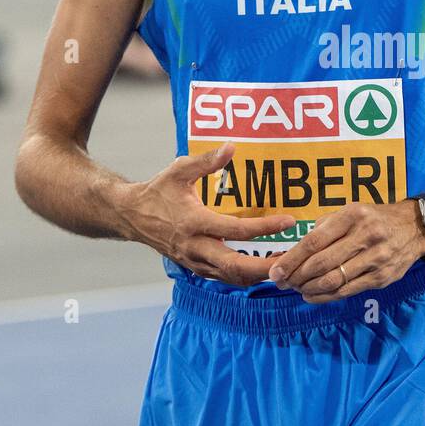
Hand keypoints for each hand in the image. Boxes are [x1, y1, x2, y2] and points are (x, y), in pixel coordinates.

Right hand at [118, 142, 295, 285]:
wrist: (132, 216)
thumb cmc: (157, 192)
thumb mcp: (178, 170)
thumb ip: (206, 161)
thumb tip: (232, 148)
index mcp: (193, 222)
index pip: (236, 230)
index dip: (264, 227)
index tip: (288, 221)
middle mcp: (195, 247)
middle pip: (235, 266)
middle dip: (266, 267)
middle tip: (292, 260)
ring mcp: (195, 261)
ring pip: (231, 277)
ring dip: (258, 275)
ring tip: (285, 266)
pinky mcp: (195, 267)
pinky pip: (224, 277)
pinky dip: (245, 276)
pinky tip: (264, 269)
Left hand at [265, 199, 424, 301]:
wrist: (415, 227)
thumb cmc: (375, 218)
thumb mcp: (351, 211)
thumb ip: (325, 227)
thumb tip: (294, 249)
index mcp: (353, 216)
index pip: (314, 241)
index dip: (291, 259)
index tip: (275, 271)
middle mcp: (365, 236)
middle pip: (321, 263)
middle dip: (296, 276)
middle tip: (281, 283)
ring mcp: (376, 258)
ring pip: (333, 280)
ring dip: (308, 288)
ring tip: (296, 289)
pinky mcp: (382, 277)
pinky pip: (348, 291)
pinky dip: (326, 297)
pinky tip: (312, 296)